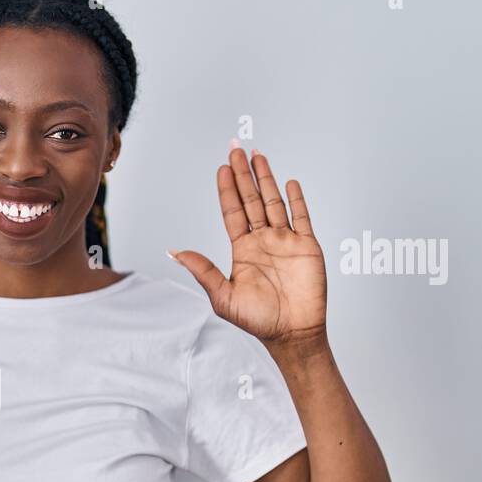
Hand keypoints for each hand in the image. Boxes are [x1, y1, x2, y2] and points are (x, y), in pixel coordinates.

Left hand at [171, 142, 327, 346]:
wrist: (292, 333)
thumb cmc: (257, 320)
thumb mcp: (222, 296)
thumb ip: (203, 270)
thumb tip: (174, 252)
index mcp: (242, 250)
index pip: (233, 212)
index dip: (227, 190)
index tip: (221, 169)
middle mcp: (263, 241)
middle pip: (251, 200)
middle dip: (243, 175)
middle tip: (236, 149)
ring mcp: (286, 241)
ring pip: (274, 202)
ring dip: (266, 179)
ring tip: (258, 156)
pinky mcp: (307, 246)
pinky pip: (302, 217)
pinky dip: (297, 199)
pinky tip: (289, 182)